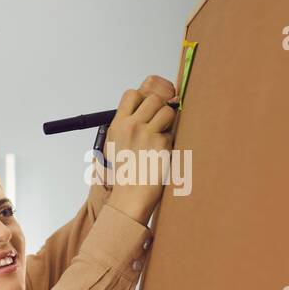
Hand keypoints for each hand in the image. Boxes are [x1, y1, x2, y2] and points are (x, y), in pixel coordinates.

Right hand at [102, 74, 177, 224]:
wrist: (130, 195)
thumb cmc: (124, 172)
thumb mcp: (116, 145)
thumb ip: (128, 125)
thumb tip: (150, 108)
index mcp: (117, 125)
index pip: (131, 94)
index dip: (142, 98)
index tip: (146, 109)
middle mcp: (131, 126)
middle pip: (153, 99)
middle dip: (159, 109)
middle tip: (157, 124)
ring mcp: (147, 134)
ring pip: (167, 111)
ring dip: (168, 122)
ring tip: (160, 137)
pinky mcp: (162, 144)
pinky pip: (173, 132)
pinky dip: (170, 141)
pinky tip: (160, 154)